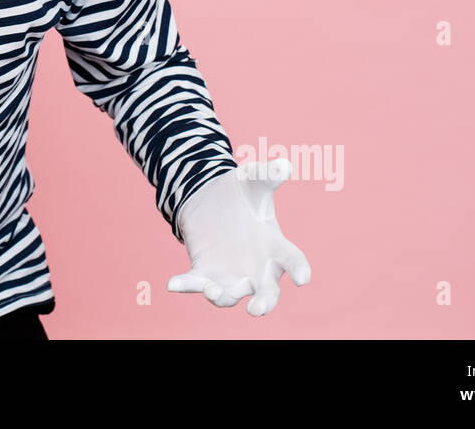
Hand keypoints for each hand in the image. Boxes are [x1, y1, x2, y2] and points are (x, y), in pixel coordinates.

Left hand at [167, 159, 310, 316]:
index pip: (292, 260)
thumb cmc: (241, 191)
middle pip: (266, 293)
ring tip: (212, 291)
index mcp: (275, 246)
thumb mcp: (253, 179)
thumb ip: (268, 174)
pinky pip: (195, 283)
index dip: (299, 269)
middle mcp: (256, 268)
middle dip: (263, 303)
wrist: (208, 197)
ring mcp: (230, 274)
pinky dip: (185, 285)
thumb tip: (283, 165)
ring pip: (230, 295)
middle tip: (257, 309)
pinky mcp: (204, 273)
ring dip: (223, 297)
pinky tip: (172, 283)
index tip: (303, 278)